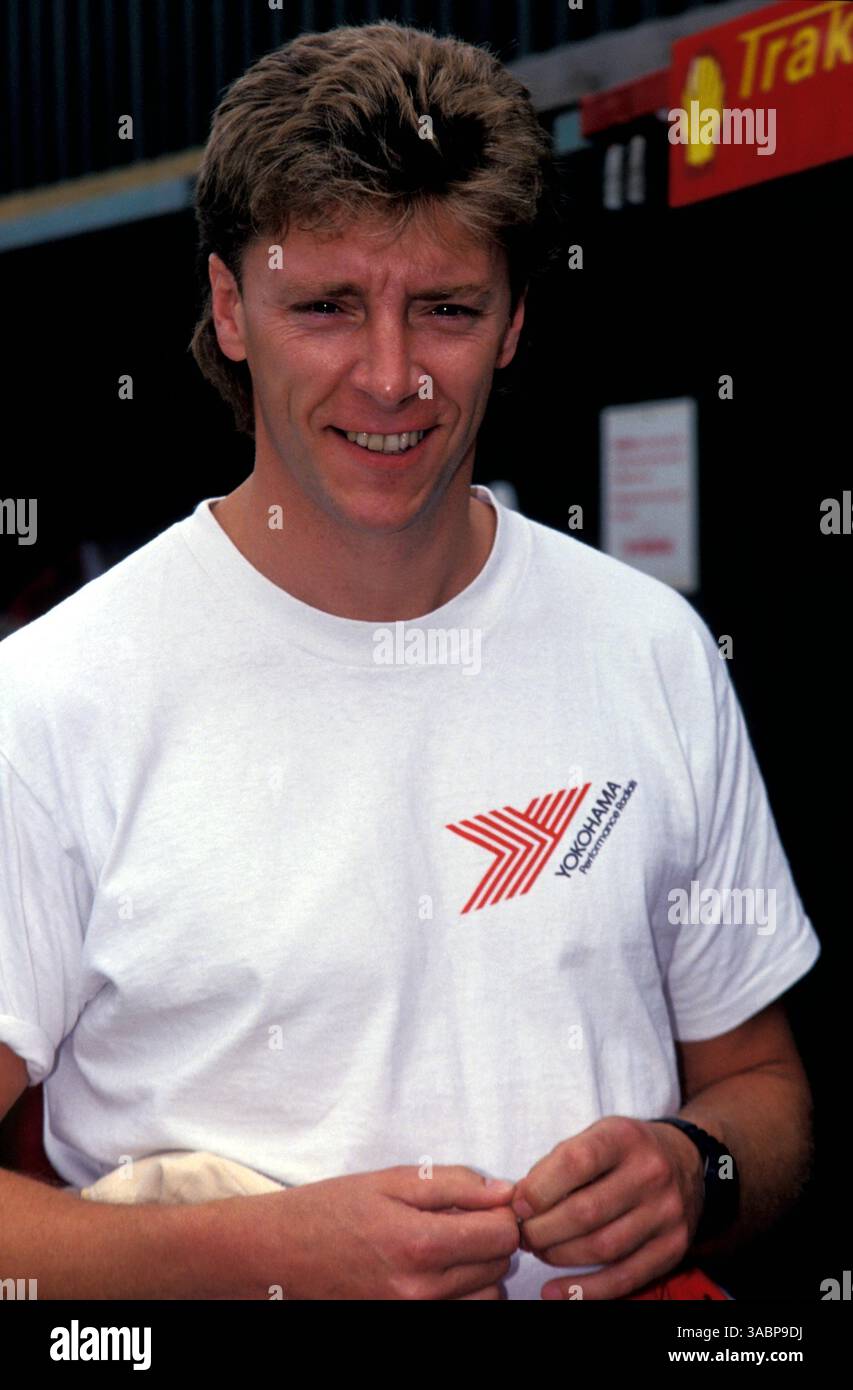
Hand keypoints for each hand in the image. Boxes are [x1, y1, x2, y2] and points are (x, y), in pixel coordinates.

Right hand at [248, 1165, 519, 1298]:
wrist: (280, 1254)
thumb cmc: (332, 1210)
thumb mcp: (391, 1181)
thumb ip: (454, 1185)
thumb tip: (505, 1192)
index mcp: (419, 1244)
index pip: (502, 1234)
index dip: (501, 1212)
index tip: (484, 1203)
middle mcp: (421, 1292)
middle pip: (499, 1267)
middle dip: (489, 1239)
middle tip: (459, 1221)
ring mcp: (413, 1316)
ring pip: (487, 1299)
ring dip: (480, 1272)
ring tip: (448, 1248)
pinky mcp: (405, 1328)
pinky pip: (461, 1316)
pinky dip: (462, 1295)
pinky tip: (437, 1272)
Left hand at [511, 1116, 704, 1298]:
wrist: (687, 1159)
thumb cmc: (626, 1150)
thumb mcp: (597, 1135)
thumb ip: (560, 1163)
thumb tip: (520, 1202)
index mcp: (624, 1137)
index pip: (576, 1162)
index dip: (539, 1189)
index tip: (518, 1205)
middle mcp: (650, 1173)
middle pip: (586, 1212)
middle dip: (542, 1230)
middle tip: (524, 1234)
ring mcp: (665, 1213)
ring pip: (601, 1248)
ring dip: (558, 1256)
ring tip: (539, 1251)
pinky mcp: (673, 1248)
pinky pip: (624, 1278)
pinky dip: (585, 1290)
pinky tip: (556, 1291)